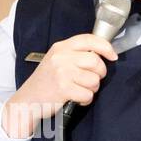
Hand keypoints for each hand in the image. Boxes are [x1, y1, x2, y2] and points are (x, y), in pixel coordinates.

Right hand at [2, 34, 117, 137]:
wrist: (27, 100)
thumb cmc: (46, 82)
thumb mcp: (57, 60)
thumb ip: (75, 54)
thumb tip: (101, 55)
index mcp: (61, 47)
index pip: (89, 39)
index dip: (105, 47)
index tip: (113, 56)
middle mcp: (61, 57)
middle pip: (95, 61)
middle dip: (99, 74)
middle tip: (92, 80)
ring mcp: (62, 72)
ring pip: (94, 80)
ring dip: (91, 89)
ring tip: (80, 90)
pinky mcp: (63, 88)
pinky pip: (87, 94)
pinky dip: (85, 100)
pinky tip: (75, 99)